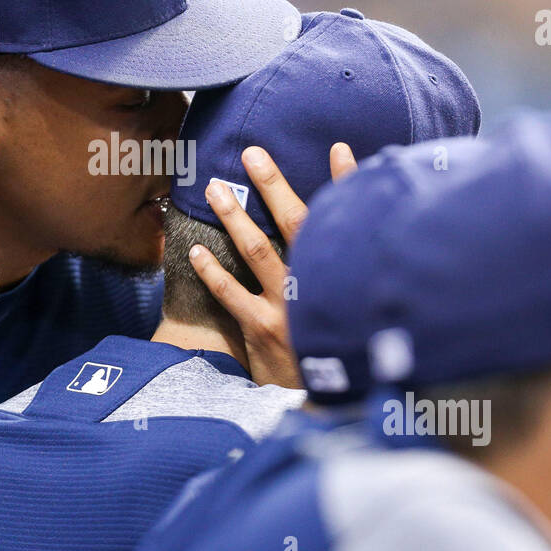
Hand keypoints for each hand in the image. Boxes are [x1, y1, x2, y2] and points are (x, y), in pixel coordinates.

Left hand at [189, 143, 357, 386]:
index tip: (338, 148)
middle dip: (273, 185)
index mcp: (344, 275)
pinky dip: (211, 270)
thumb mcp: (355, 308)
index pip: (346, 220)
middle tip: (252, 154)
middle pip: (295, 224)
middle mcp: (318, 285)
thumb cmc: (344, 347)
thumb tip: (353, 231)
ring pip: (257, 251)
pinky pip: (230, 293)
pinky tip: (195, 250)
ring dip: (234, 216)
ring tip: (214, 188)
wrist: (328, 402)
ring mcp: (288, 307)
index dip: (345, 182)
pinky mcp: (261, 330)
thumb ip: (350, 272)